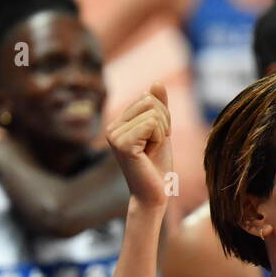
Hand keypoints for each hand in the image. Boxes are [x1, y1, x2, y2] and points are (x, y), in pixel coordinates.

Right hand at [107, 82, 172, 207]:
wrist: (154, 194)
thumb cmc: (157, 166)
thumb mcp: (161, 131)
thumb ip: (159, 107)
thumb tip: (156, 82)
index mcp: (118, 123)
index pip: (148, 98)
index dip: (162, 118)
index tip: (156, 140)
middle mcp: (111, 128)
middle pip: (150, 101)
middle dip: (163, 123)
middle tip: (155, 146)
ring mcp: (114, 136)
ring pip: (153, 113)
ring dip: (161, 132)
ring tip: (151, 151)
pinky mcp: (122, 144)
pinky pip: (152, 124)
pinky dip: (158, 139)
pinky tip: (149, 154)